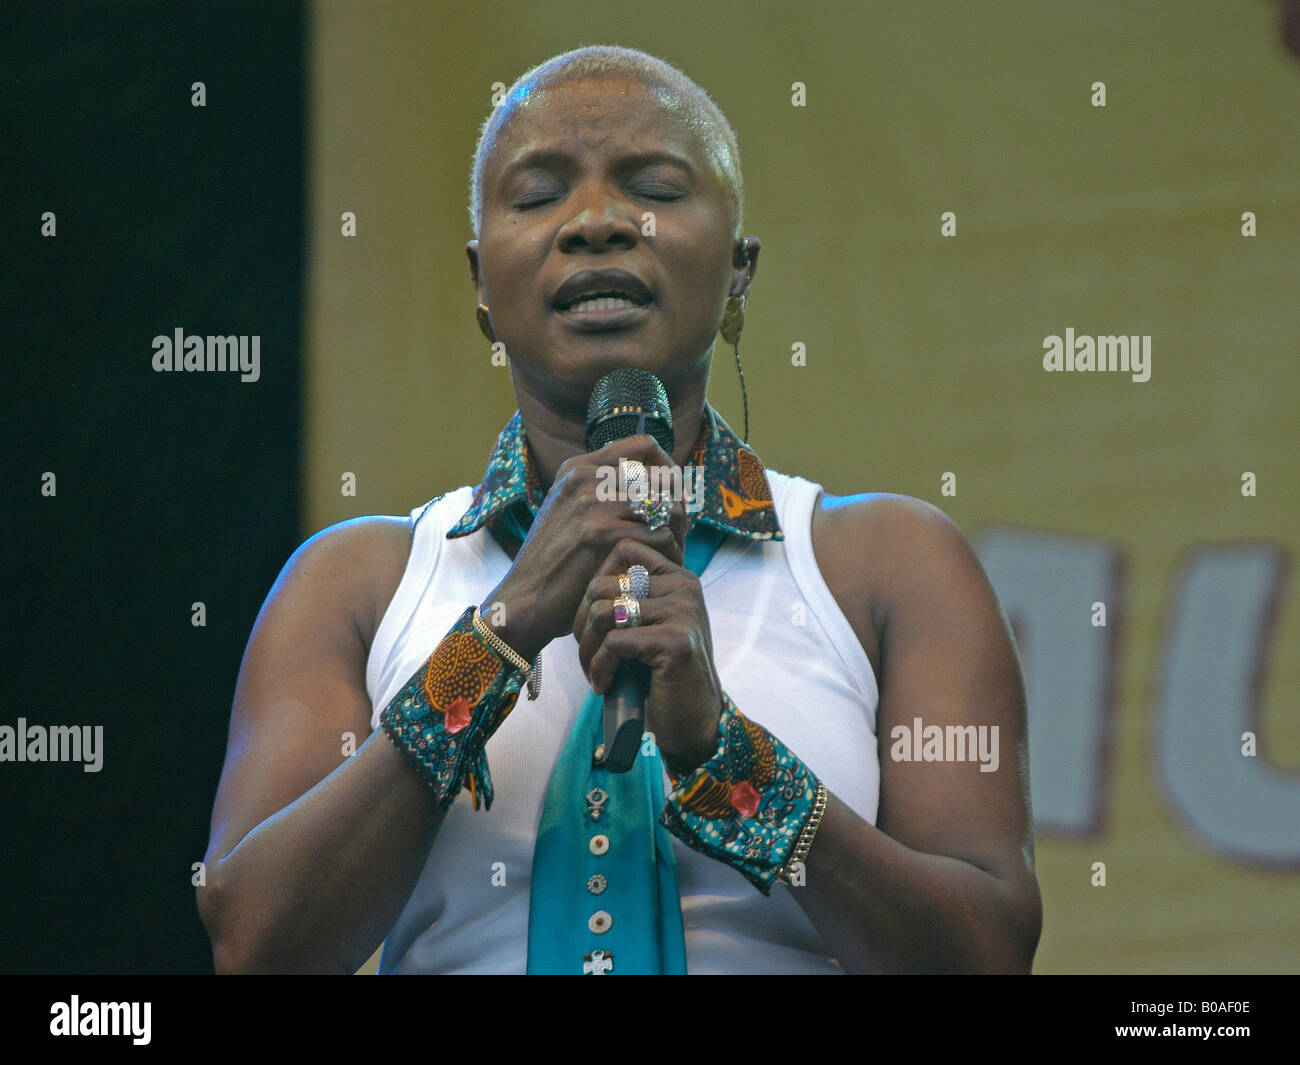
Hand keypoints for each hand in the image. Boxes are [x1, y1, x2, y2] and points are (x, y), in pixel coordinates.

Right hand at [481, 435, 691, 661]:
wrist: (524, 600)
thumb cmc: (554, 564)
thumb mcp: (569, 513)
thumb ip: (602, 492)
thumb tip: (655, 483)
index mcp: (578, 468)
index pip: (644, 446)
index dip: (669, 469)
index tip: (672, 498)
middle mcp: (585, 477)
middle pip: (662, 477)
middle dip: (678, 507)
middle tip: (678, 535)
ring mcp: (592, 503)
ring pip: (666, 507)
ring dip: (677, 534)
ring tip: (671, 555)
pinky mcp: (601, 534)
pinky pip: (660, 535)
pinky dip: (668, 556)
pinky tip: (659, 570)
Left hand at [572, 538, 722, 774]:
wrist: (693, 720)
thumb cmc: (663, 674)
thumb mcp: (649, 625)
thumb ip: (631, 595)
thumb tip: (586, 573)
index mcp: (678, 576)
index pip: (624, 549)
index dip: (595, 582)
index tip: (592, 622)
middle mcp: (685, 587)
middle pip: (604, 584)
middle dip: (582, 623)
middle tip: (586, 654)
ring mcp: (683, 611)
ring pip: (604, 612)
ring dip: (587, 648)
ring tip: (593, 671)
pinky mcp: (675, 640)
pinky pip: (614, 642)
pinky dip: (600, 666)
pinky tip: (605, 684)